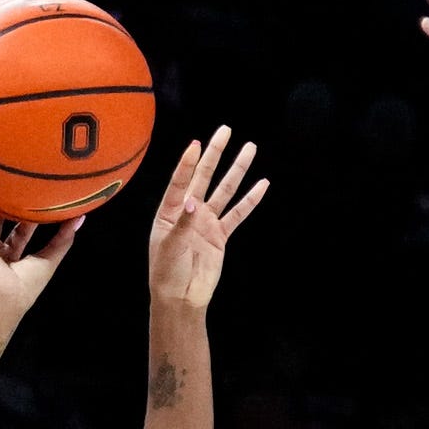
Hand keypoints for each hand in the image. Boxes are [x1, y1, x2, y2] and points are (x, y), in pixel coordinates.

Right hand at [0, 192, 81, 317]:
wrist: (5, 294)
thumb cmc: (27, 283)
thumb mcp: (51, 257)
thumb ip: (64, 237)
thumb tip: (81, 217)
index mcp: (11, 255)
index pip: (20, 230)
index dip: (27, 214)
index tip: (36, 196)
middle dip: (1, 202)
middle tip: (8, 180)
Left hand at [143, 126, 266, 313]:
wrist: (181, 298)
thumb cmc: (166, 272)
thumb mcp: (169, 246)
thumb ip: (182, 223)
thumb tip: (193, 202)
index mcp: (169, 211)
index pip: (180, 181)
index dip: (188, 163)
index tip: (197, 143)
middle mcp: (188, 211)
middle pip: (205, 177)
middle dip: (215, 153)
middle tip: (225, 130)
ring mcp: (206, 222)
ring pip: (225, 190)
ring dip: (237, 170)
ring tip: (249, 149)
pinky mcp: (220, 235)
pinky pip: (238, 214)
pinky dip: (250, 200)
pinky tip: (262, 184)